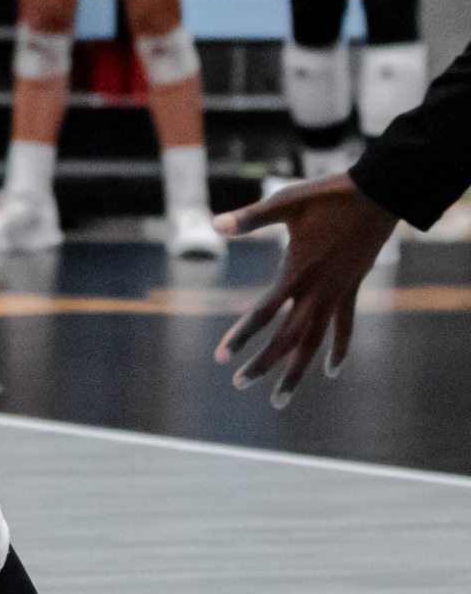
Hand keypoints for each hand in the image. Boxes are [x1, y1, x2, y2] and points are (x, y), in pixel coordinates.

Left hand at [211, 173, 398, 407]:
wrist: (379, 194)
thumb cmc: (330, 196)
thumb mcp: (285, 202)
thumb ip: (250, 218)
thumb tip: (214, 224)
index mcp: (296, 275)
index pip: (263, 315)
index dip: (241, 337)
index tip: (221, 357)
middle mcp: (317, 292)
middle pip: (287, 339)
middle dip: (264, 365)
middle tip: (239, 384)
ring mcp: (337, 293)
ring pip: (315, 343)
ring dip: (297, 371)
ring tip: (279, 399)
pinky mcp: (352, 289)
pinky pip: (345, 328)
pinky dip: (339, 350)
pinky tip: (331, 371)